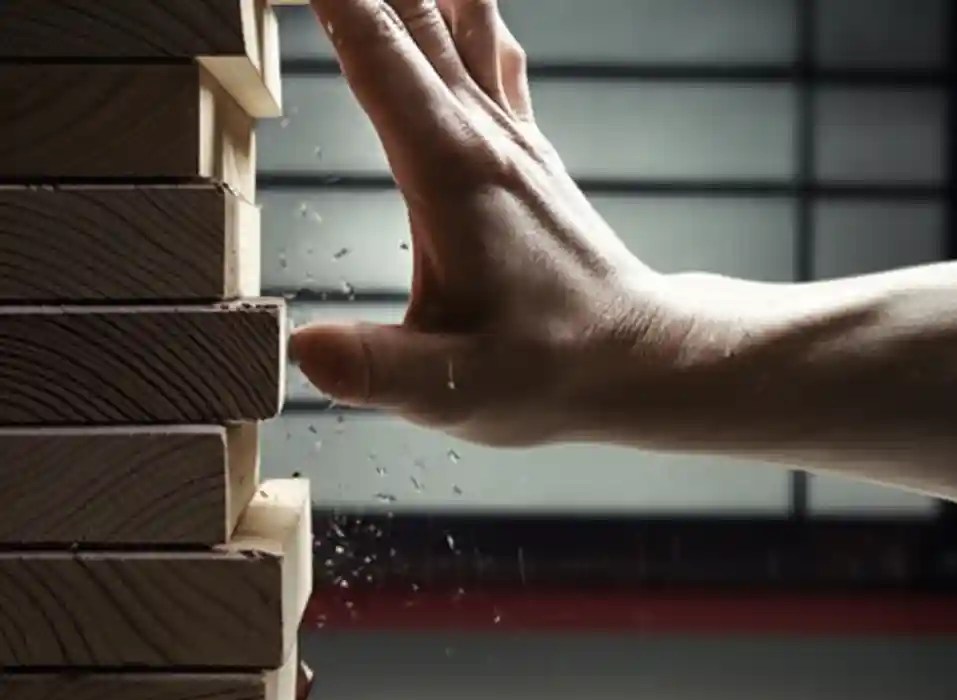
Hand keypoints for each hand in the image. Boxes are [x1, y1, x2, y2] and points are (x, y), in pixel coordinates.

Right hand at [290, 0, 693, 445]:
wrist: (638, 354)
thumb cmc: (551, 369)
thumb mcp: (457, 389)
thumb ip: (380, 371)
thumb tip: (303, 351)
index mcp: (450, 171)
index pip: (376, 53)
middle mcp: (482, 134)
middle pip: (415, 15)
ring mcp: (510, 136)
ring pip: (459, 19)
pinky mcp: (527, 150)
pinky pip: (492, 53)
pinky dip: (460, 11)